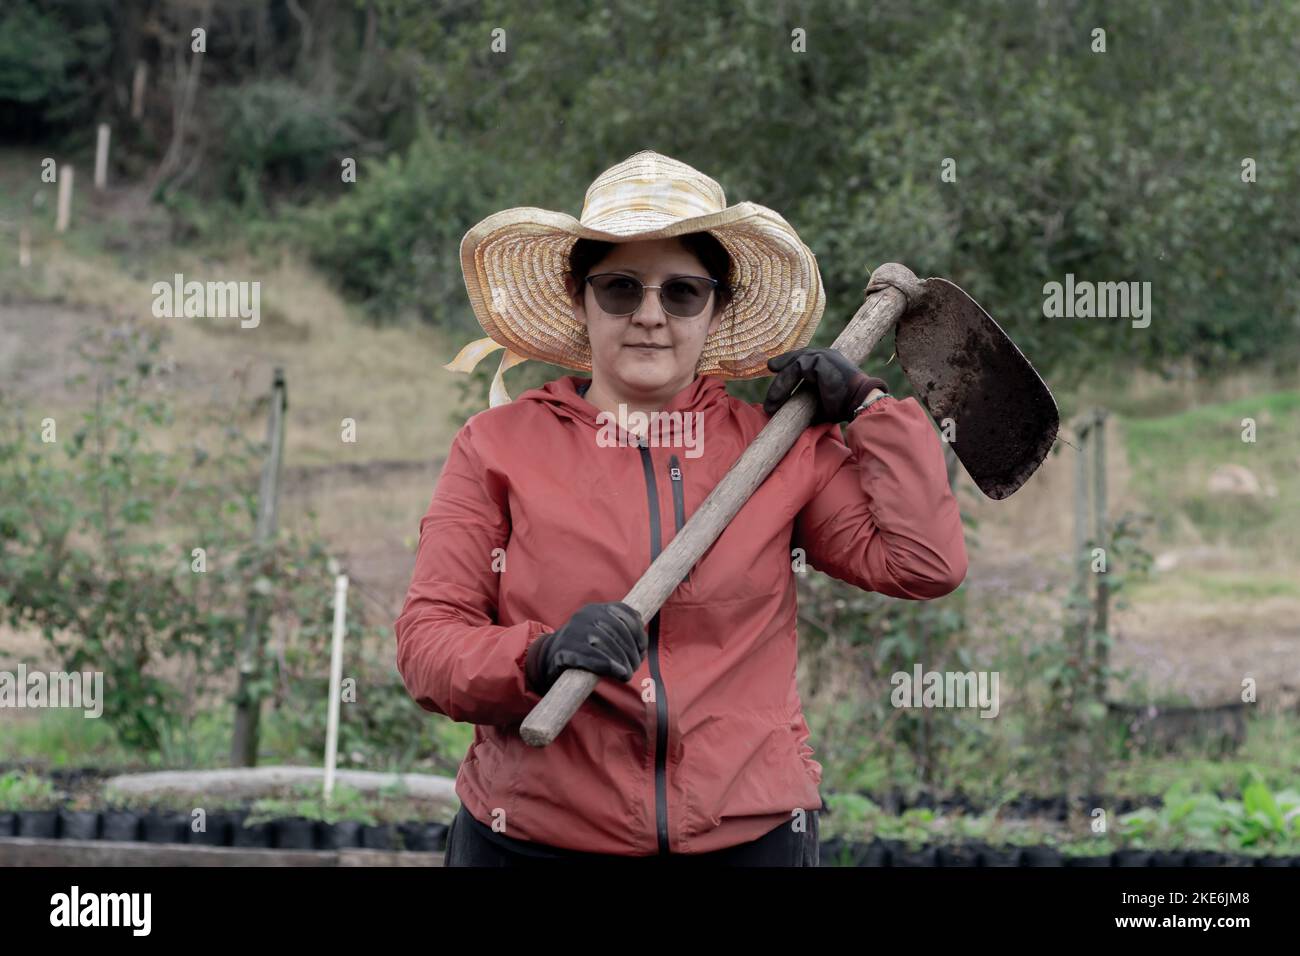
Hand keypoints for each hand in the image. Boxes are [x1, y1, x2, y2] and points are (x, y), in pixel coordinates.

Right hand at [525, 601, 648, 694]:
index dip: (638, 632)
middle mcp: (585, 615)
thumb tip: (642, 640)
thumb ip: (620, 632)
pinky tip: (618, 673)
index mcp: (596, 609)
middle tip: (635, 667)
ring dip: (622, 661)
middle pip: (617, 630)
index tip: (642, 650)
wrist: (549, 658)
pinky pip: (591, 656)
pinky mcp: (565, 649)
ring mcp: (573, 631)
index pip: (625, 613)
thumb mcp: (601, 634)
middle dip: (631, 651)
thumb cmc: (584, 649)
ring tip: (627, 674)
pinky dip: (608, 665)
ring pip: (605, 643)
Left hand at [763, 347, 888, 423]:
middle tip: (769, 370)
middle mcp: (826, 355)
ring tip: (771, 404)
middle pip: (797, 357)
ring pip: (793, 365)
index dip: (789, 364)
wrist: (859, 403)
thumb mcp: (821, 402)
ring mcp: (822, 356)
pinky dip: (783, 384)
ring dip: (779, 385)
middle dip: (782, 364)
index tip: (775, 370)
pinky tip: (776, 398)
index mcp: (828, 363)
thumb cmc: (843, 406)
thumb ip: (806, 400)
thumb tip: (788, 413)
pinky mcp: (819, 360)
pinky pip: (794, 369)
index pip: (804, 359)